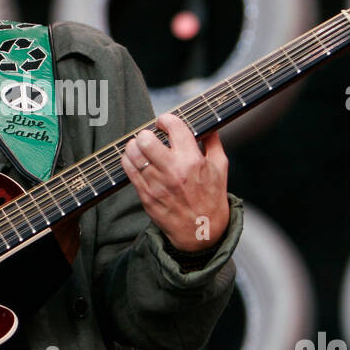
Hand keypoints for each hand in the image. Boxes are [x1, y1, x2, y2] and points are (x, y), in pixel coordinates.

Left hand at [121, 113, 230, 252]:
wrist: (202, 230)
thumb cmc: (211, 197)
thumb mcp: (220, 167)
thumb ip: (213, 142)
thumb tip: (207, 124)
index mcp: (193, 160)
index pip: (174, 126)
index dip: (166, 119)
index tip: (164, 123)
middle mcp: (173, 171)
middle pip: (146, 140)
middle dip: (146, 134)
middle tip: (150, 137)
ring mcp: (157, 184)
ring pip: (133, 154)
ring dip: (135, 146)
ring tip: (141, 148)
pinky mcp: (146, 195)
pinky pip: (128, 170)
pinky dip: (128, 160)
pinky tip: (136, 160)